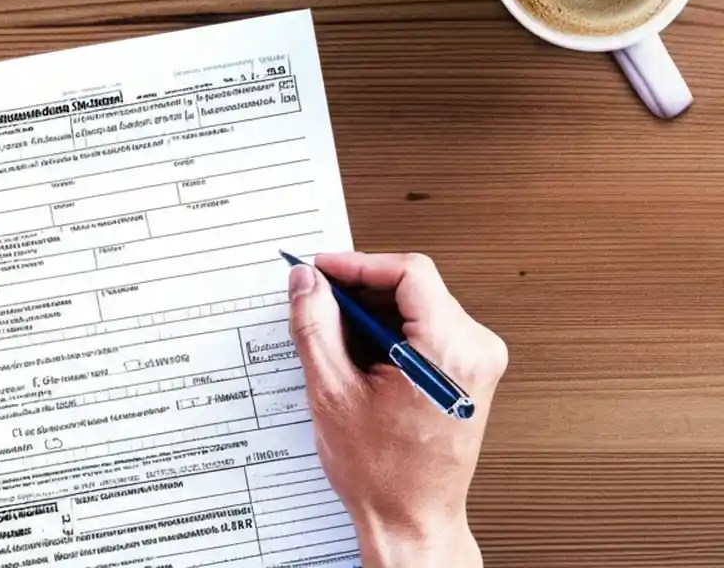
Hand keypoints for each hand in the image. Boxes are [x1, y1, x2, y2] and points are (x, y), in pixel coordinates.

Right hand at [288, 253, 507, 567]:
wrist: (411, 519)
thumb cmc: (384, 475)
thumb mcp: (332, 392)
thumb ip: (315, 326)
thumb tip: (307, 283)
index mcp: (450, 352)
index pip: (408, 273)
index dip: (357, 264)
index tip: (322, 269)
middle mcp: (475, 352)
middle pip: (413, 287)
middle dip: (360, 291)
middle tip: (318, 302)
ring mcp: (477, 362)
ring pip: (418, 305)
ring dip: (372, 312)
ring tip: (335, 338)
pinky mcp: (469, 372)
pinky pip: (426, 328)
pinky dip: (388, 331)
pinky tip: (359, 355)